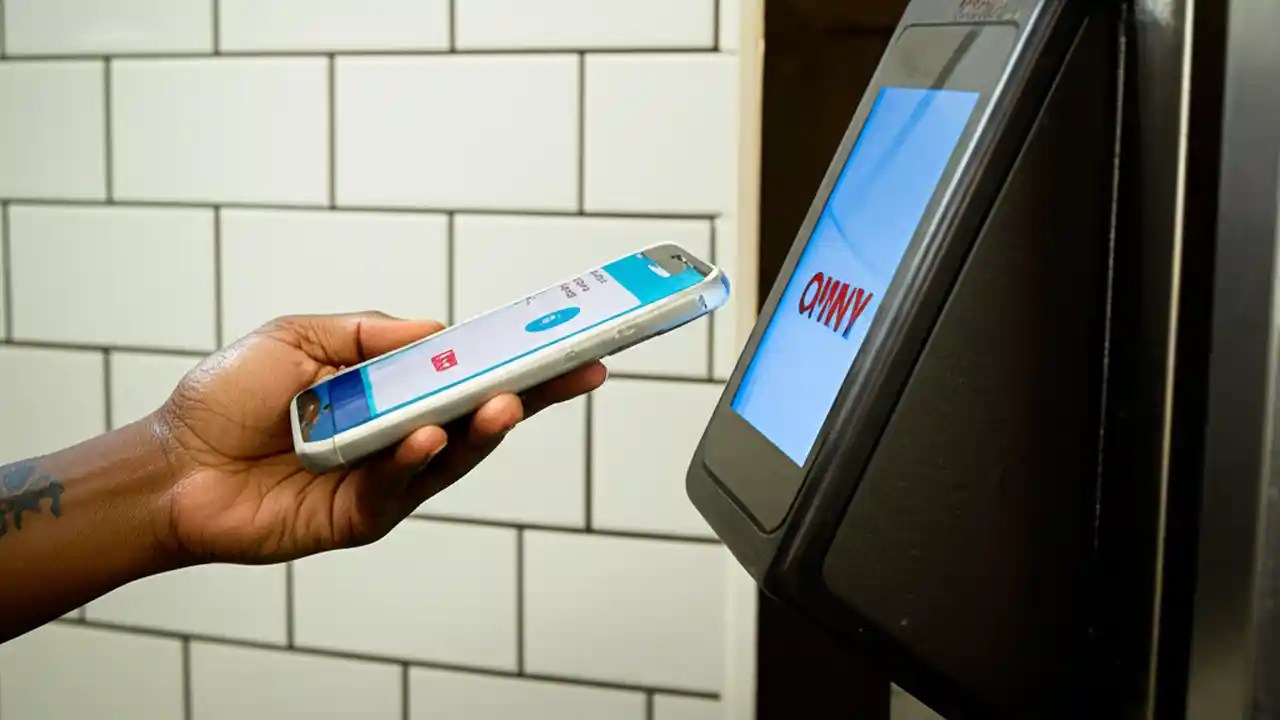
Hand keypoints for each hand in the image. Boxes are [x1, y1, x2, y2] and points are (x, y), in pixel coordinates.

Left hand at [152, 312, 605, 565]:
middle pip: (478, 417)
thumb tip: (439, 327)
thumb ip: (368, 332)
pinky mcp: (358, 517)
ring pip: (450, 457)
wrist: (173, 463)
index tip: (564, 340)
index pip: (466, 374)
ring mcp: (384, 480)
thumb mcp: (298, 338)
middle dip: (531, 394)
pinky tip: (426, 436)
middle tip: (576, 372)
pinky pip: (396, 488)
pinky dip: (414, 461)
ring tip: (507, 403)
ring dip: (481, 430)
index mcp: (391, 392)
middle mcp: (399, 436)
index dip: (515, 358)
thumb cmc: (229, 398)